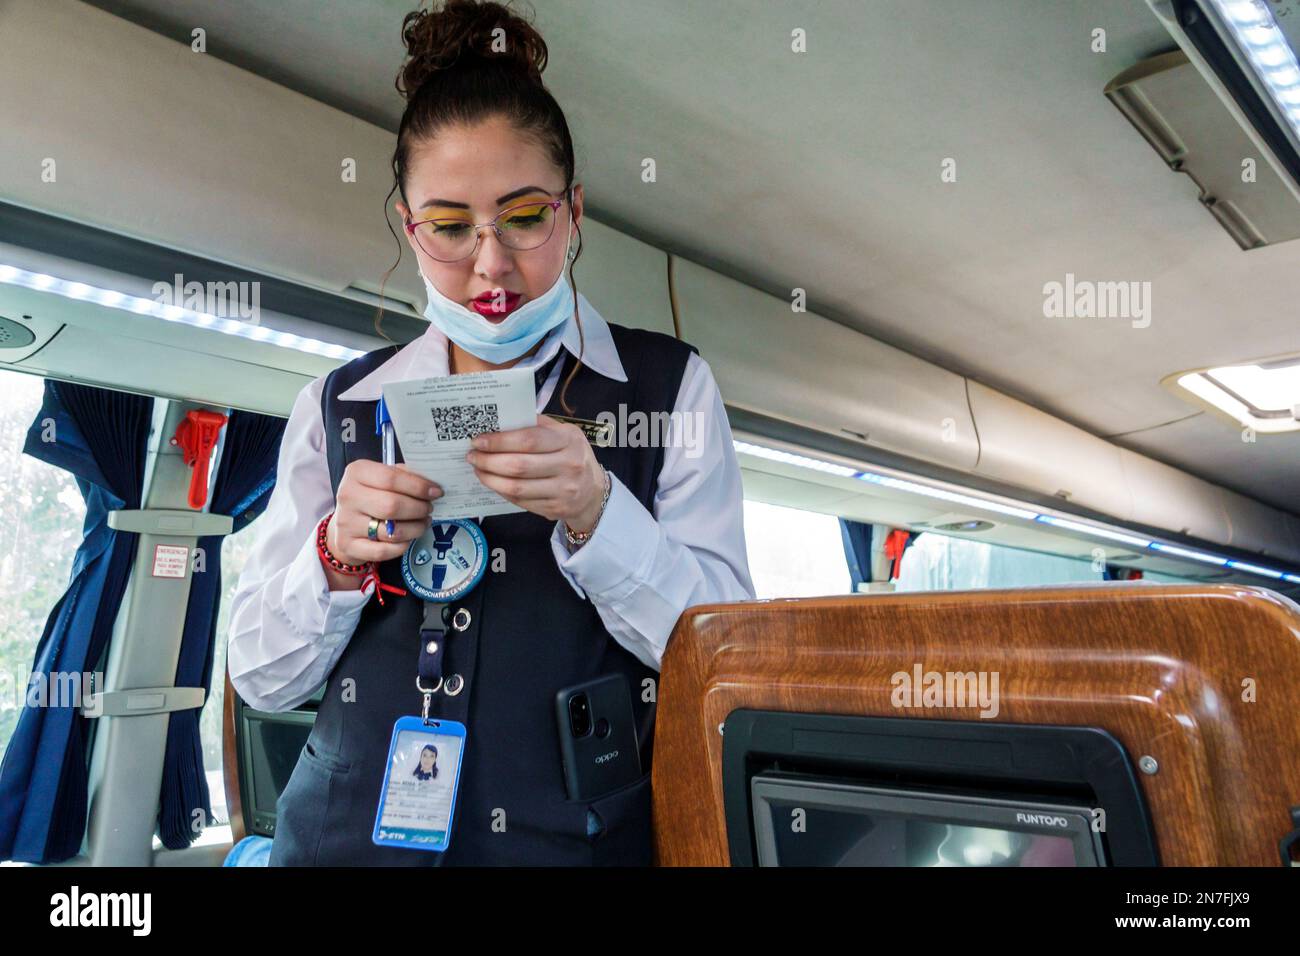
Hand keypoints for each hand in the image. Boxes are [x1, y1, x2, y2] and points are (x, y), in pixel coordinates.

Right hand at [328, 461, 440, 564]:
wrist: (345, 522)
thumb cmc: (371, 496)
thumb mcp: (382, 478)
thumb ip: (404, 476)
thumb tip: (431, 485)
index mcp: (357, 473)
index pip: (391, 478)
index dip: (418, 486)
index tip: (436, 492)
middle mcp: (348, 496)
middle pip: (392, 505)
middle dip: (418, 508)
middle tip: (429, 509)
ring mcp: (346, 523)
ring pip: (391, 531)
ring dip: (415, 528)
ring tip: (422, 523)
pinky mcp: (349, 546)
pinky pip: (384, 551)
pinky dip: (401, 546)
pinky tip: (407, 538)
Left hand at [466, 415, 605, 527]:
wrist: (593, 492)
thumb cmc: (571, 455)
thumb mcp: (564, 433)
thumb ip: (537, 425)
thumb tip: (499, 422)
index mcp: (569, 439)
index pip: (529, 439)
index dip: (499, 441)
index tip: (478, 440)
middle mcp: (569, 465)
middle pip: (519, 465)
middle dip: (489, 461)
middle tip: (473, 456)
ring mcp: (563, 490)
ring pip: (516, 487)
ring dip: (490, 478)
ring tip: (478, 469)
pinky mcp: (554, 508)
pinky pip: (520, 501)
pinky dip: (501, 491)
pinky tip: (493, 482)